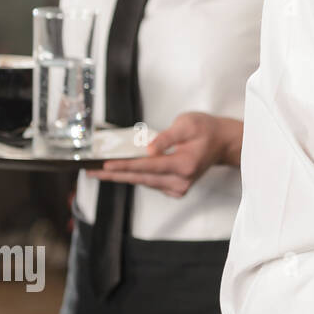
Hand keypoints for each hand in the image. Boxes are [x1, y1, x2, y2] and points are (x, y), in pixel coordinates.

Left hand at [86, 111, 239, 197]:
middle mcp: (181, 180)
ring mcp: (179, 187)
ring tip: (98, 171)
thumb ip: (167, 137)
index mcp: (184, 164)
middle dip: (114, 174)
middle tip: (90, 171)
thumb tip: (148, 149)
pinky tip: (121, 171)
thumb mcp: (187, 124)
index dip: (125, 165)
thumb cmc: (205, 129)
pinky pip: (151, 183)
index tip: (105, 166)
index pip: (148, 166)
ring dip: (122, 176)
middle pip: (141, 178)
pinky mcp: (176, 189)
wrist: (222, 142)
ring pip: (144, 182)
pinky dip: (135, 177)